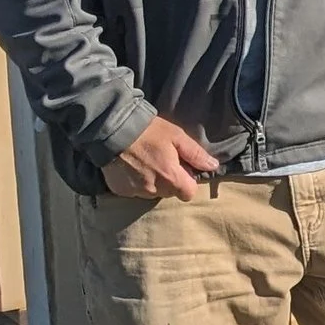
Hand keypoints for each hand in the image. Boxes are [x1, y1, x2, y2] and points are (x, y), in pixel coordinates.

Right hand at [104, 115, 219, 201]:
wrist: (111, 130)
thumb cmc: (148, 131)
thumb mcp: (177, 137)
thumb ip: (196, 154)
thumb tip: (213, 166)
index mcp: (170, 178)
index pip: (188, 193)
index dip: (188, 181)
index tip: (182, 168)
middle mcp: (153, 189)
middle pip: (170, 192)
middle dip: (170, 181)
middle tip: (163, 161)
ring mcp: (135, 191)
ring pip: (152, 192)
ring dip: (153, 182)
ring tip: (146, 162)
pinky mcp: (120, 190)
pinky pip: (135, 191)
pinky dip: (136, 182)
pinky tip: (132, 166)